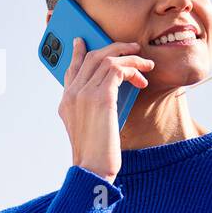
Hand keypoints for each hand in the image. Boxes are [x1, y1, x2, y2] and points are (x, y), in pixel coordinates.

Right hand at [57, 38, 153, 184]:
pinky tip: (141, 78)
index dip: (77, 53)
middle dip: (114, 48)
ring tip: (145, 64)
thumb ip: (91, 110)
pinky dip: (132, 69)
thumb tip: (109, 96)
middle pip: (91, 57)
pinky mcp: (100, 97)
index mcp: (65, 103)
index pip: (70, 69)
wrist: (92, 170)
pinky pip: (117, 69)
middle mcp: (71, 94)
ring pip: (107, 59)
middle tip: (132, 48)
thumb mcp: (88, 129)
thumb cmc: (95, 156)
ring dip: (130, 58)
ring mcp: (83, 94)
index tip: (82, 42)